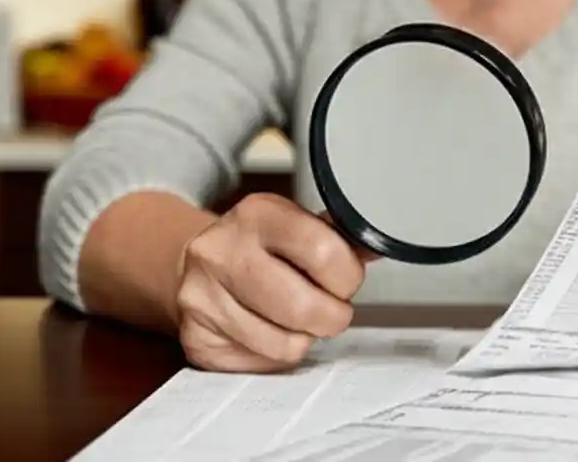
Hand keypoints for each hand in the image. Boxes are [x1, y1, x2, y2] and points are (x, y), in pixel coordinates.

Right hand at [175, 193, 372, 371]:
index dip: (347, 276)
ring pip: (285, 344)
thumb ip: (339, 238)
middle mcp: (221, 252)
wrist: (201, 263)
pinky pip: (262, 364)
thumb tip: (379, 245)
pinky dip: (277, 353)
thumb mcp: (297, 225)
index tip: (346, 279)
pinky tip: (269, 330)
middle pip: (304, 307)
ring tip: (297, 318)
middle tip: (332, 309)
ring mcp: (202, 298)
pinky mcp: (198, 339)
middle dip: (333, 316)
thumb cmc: (261, 246)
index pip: (324, 252)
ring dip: (305, 338)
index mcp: (257, 214)